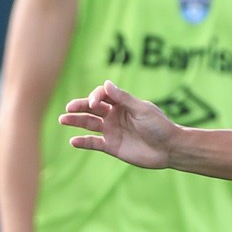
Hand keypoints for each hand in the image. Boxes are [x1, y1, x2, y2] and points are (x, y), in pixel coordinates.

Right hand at [60, 82, 180, 169]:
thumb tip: (106, 83)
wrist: (169, 149)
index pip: (102, 95)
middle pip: (92, 108)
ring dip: (76, 121)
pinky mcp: (112, 146)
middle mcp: (115, 115)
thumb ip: (122, 98)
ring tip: (62, 119)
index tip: (94, 103)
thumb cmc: (159, 126)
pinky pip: (94, 142)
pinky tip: (73, 141)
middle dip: (79, 107)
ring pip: (89, 124)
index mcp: (122, 103)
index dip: (95, 97)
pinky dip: (83, 141)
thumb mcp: (141, 109)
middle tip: (68, 108)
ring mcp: (112, 130)